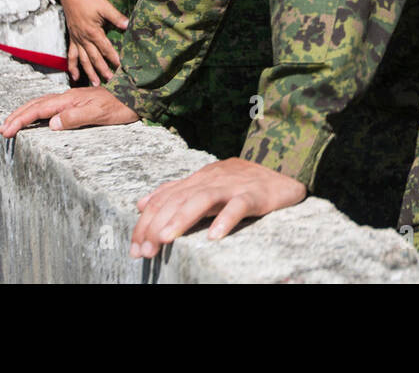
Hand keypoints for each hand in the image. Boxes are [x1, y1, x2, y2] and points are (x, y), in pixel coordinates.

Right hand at [0, 86, 137, 137]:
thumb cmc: (119, 107)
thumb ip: (76, 118)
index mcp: (69, 100)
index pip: (38, 110)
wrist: (134, 96)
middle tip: (2, 129)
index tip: (7, 130)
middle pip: (35, 105)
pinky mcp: (76, 103)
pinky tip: (36, 117)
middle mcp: (67, 97)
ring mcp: (71, 99)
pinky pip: (50, 106)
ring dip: (24, 114)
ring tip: (12, 123)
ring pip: (41, 104)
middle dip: (17, 117)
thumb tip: (51, 124)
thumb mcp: (100, 114)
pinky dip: (37, 112)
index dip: (21, 120)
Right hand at [59, 0, 128, 84]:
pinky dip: (72, 67)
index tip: (121, 66)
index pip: (105, 48)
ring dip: (89, 72)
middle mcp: (84, 38)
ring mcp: (77, 40)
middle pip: (94, 58)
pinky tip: (75, 76)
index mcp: (93, 32)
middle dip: (102, 70)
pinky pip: (71, 55)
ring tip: (95, 83)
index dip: (113, 58)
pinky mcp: (72, 38)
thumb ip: (116, 17)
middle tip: (110, 80)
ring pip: (83, 60)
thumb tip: (128, 25)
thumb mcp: (104, 6)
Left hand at [129, 157, 306, 258]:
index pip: (164, 199)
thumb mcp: (205, 184)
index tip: (135, 247)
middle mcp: (210, 180)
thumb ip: (174, 192)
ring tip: (166, 239)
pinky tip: (214, 237)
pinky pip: (238, 206)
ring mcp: (232, 186)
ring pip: (202, 199)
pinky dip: (225, 220)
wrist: (283, 167)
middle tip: (144, 251)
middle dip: (157, 225)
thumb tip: (141, 203)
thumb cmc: (242, 181)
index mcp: (197, 180)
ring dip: (181, 219)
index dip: (146, 222)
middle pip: (177, 200)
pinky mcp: (255, 195)